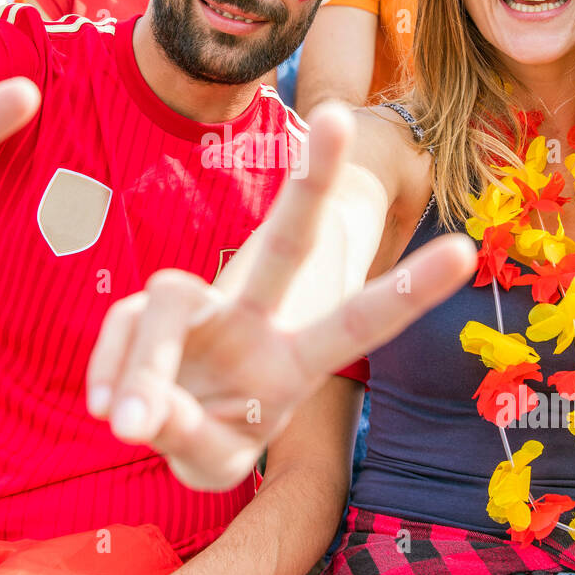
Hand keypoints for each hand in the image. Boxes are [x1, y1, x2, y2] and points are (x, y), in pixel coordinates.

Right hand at [85, 105, 476, 490]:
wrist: (163, 426)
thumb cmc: (214, 435)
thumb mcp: (215, 460)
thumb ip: (189, 435)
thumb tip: (139, 410)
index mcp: (297, 360)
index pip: (359, 324)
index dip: (407, 291)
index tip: (464, 252)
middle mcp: (256, 317)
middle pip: (287, 242)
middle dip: (311, 181)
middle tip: (338, 114)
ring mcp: (201, 307)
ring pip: (170, 302)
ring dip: (147, 366)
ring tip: (130, 424)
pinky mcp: (146, 307)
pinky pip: (123, 328)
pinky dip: (111, 373)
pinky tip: (110, 409)